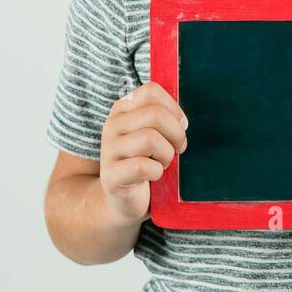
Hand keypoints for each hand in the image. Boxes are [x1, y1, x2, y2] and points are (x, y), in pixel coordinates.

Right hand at [100, 81, 187, 223]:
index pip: (151, 91)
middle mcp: (112, 125)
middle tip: (178, 149)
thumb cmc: (145, 163)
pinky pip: (143, 166)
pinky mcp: (111, 175)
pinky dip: (157, 172)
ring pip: (150, 139)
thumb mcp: (153, 134)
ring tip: (163, 163)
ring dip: (167, 154)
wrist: (123, 200)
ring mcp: (109, 150)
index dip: (174, 109)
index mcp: (123, 109)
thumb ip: (163, 118)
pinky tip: (154, 176)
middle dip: (176, 133)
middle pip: (155, 114)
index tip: (181, 126)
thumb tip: (182, 120)